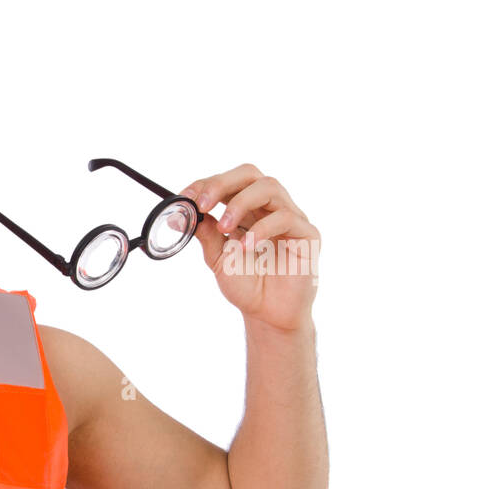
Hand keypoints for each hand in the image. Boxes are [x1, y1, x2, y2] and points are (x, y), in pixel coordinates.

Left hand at [179, 164, 319, 331]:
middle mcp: (269, 208)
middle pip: (250, 174)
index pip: (230, 183)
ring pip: (270, 188)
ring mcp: (290, 218)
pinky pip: (286, 218)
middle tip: (202, 203)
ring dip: (240, 204)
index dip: (207, 184)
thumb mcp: (217, 257)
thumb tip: (181, 215)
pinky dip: (261, 229)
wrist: (268, 314)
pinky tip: (246, 246)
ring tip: (224, 227)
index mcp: (247, 210)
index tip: (184, 196)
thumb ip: (205, 234)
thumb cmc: (247, 284)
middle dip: (222, 184)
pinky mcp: (307, 234)